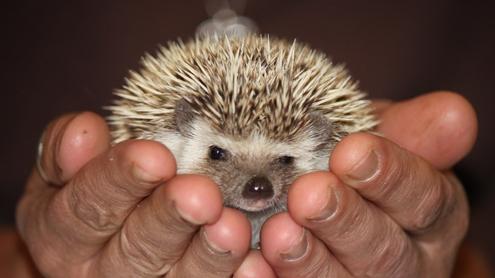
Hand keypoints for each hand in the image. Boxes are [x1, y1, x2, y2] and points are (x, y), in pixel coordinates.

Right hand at [16, 112, 251, 276]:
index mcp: (66, 233)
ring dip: (210, 255)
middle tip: (200, 195)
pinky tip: (257, 264)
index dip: (121, 180)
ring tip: (233, 228)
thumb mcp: (64, 176)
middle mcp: (105, 268)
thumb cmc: (86, 200)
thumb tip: (83, 130)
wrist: (94, 247)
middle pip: (139, 247)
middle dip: (171, 219)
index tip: (155, 156)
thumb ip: (66, 153)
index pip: (90, 206)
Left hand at [257, 92, 476, 276]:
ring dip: (308, 260)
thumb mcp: (386, 139)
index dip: (390, 176)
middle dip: (344, 221)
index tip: (351, 151)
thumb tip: (454, 113)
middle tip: (307, 194)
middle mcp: (404, 259)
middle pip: (383, 251)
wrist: (330, 196)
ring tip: (278, 232)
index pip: (423, 199)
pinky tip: (251, 265)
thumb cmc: (360, 162)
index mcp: (428, 214)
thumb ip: (413, 130)